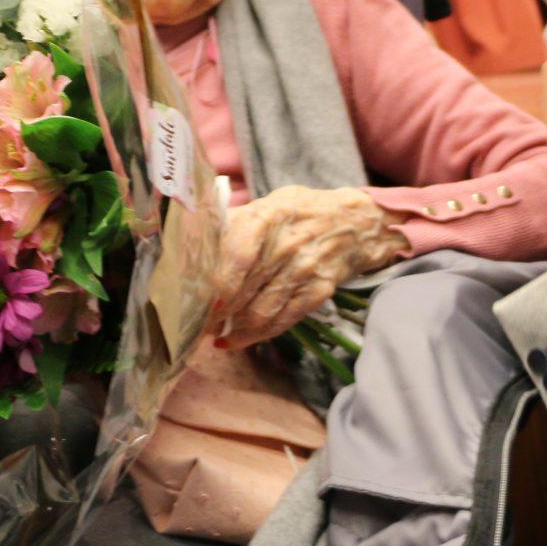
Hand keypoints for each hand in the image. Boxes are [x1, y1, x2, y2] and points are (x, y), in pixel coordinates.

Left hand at [209, 187, 408, 346]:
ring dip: (234, 329)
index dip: (218, 282)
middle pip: (246, 289)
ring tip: (215, 333)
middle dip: (217, 313)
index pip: (239, 255)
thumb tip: (192, 246)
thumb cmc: (298, 213)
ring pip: (262, 311)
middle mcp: (287, 245)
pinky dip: (257, 335)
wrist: (354, 223)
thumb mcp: (267, 206)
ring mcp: (306, 270)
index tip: (198, 300)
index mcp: (267, 218)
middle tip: (197, 323)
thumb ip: (232, 224)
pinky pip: (283, 321)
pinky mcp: (319, 292)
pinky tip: (237, 339)